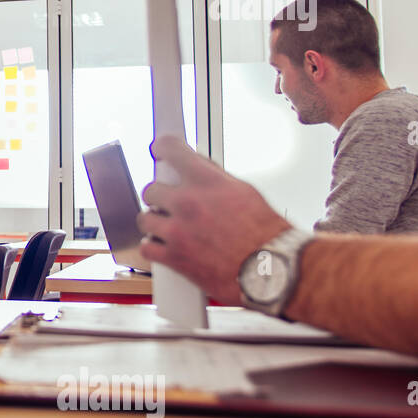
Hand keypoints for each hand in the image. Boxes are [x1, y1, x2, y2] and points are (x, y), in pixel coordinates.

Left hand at [137, 135, 291, 304]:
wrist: (272, 269)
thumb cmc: (265, 234)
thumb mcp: (244, 192)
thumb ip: (214, 178)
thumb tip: (196, 169)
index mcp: (207, 182)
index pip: (171, 150)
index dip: (162, 148)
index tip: (159, 151)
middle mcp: (188, 203)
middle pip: (151, 189)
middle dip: (161, 196)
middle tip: (171, 204)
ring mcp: (178, 231)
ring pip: (145, 219)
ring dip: (156, 223)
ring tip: (171, 228)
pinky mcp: (174, 257)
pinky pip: (146, 247)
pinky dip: (154, 248)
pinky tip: (165, 246)